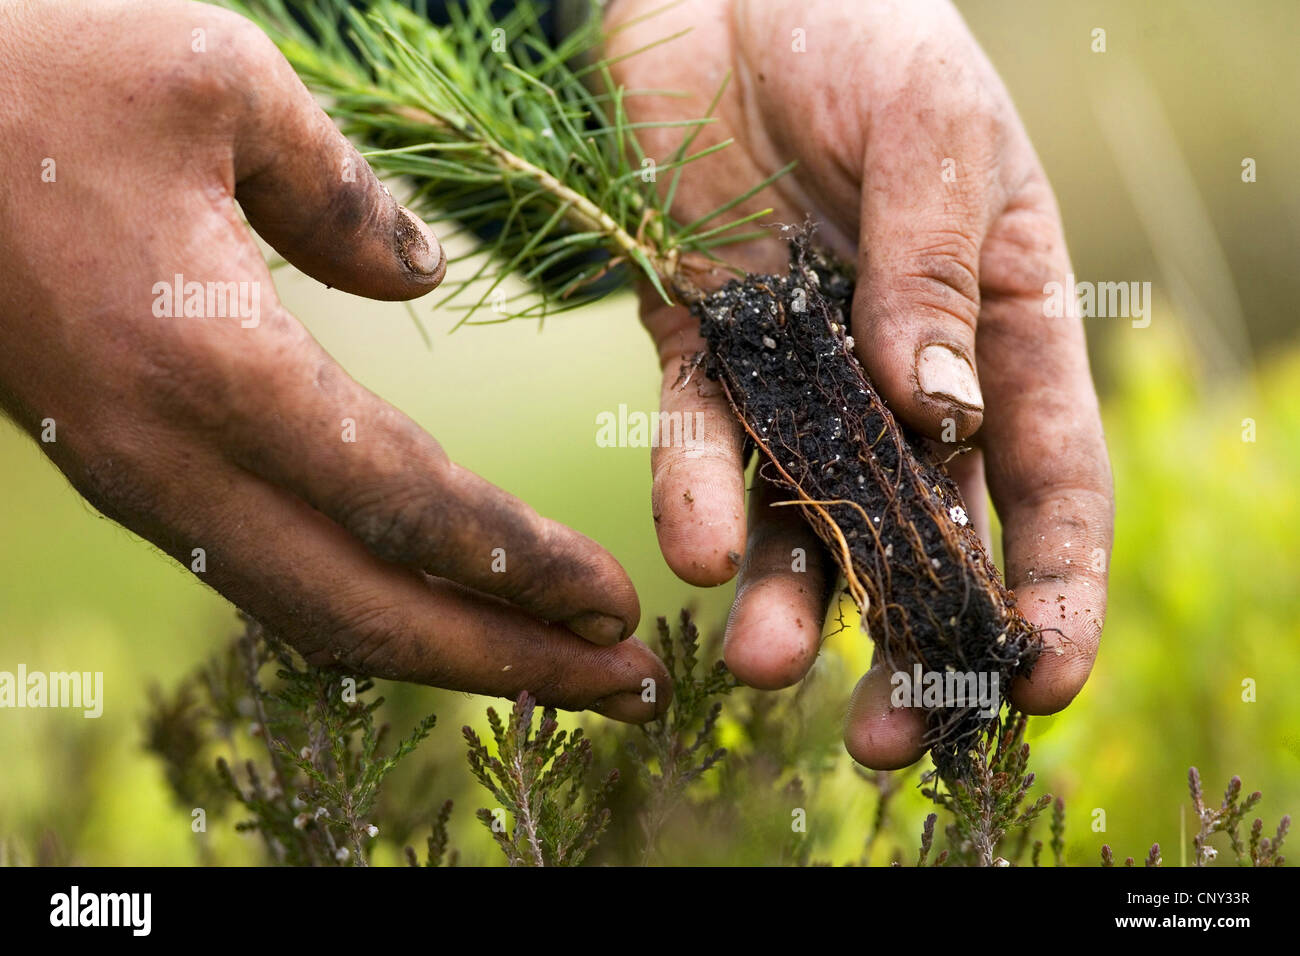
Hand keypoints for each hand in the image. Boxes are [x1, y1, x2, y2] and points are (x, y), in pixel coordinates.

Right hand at [0, 0, 665, 721]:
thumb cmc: (30, 74)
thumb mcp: (216, 81)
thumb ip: (341, 192)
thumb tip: (418, 278)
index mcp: (212, 371)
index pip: (407, 506)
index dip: (523, 568)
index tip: (616, 605)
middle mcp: (172, 462)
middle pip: (370, 612)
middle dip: (509, 662)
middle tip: (630, 692)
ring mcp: (142, 482)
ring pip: (315, 613)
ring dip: (448, 654)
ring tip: (559, 674)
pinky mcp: (129, 472)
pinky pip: (269, 572)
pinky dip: (372, 610)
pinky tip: (438, 609)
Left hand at [606, 0, 1112, 760]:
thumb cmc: (865, 32)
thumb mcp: (933, 134)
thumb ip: (934, 275)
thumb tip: (937, 415)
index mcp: (1000, 329)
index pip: (1043, 481)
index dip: (1048, 587)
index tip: (1035, 682)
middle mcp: (901, 373)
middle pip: (919, 534)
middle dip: (906, 639)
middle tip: (887, 735)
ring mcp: (798, 368)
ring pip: (800, 512)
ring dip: (784, 597)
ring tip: (761, 663)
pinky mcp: (702, 343)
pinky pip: (700, 436)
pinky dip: (696, 491)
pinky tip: (694, 547)